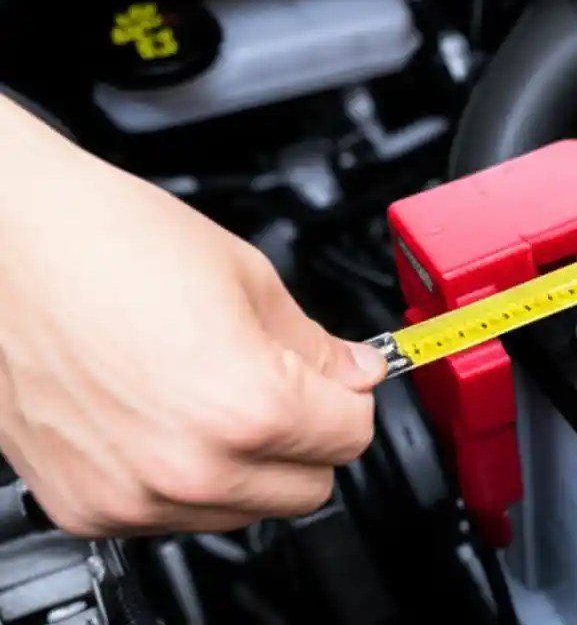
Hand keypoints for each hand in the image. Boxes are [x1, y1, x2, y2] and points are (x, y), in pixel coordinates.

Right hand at [0, 96, 386, 536]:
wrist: (8, 245)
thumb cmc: (108, 245)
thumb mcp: (248, 278)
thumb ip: (316, 344)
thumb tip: (358, 372)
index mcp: (247, 406)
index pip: (352, 436)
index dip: (350, 397)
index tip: (339, 379)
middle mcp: (191, 468)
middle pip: (308, 489)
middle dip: (309, 438)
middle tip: (283, 388)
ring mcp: (134, 496)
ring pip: (244, 511)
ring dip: (249, 466)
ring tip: (210, 395)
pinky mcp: (88, 508)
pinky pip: (173, 516)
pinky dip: (185, 479)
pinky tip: (165, 418)